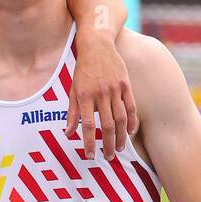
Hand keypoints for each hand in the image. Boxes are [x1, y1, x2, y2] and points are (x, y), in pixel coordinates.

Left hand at [66, 33, 137, 160]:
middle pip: (107, 125)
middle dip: (108, 144)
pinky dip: (132, 121)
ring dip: (121, 137)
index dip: (89, 143)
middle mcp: (100, 93)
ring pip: (121, 118)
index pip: (87, 125)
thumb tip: (68, 134)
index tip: (91, 156)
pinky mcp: (126, 84)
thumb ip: (72, 113)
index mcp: (84, 96)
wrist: (97, 44)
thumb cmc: (83, 70)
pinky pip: (131, 106)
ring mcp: (115, 89)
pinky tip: (131, 132)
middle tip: (109, 157)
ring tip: (119, 149)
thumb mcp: (73, 90)